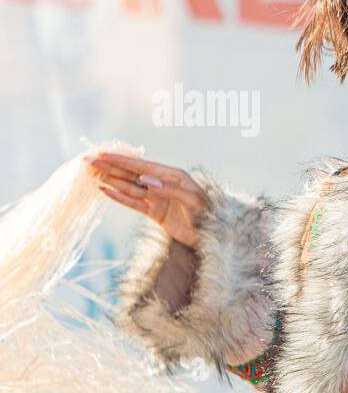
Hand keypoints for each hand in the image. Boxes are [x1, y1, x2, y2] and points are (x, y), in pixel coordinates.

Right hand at [86, 151, 209, 249]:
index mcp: (173, 176)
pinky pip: (133, 203)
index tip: (103, 155)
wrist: (212, 236)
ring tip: (92, 173)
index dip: (122, 161)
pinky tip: (105, 190)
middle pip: (132, 174)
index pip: (143, 166)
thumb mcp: (192, 200)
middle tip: (89, 162)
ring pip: (129, 187)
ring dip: (111, 180)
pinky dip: (119, 197)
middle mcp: (163, 184)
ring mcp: (157, 198)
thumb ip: (169, 189)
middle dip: (111, 167)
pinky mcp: (155, 212)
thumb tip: (146, 180)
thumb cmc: (207, 214)